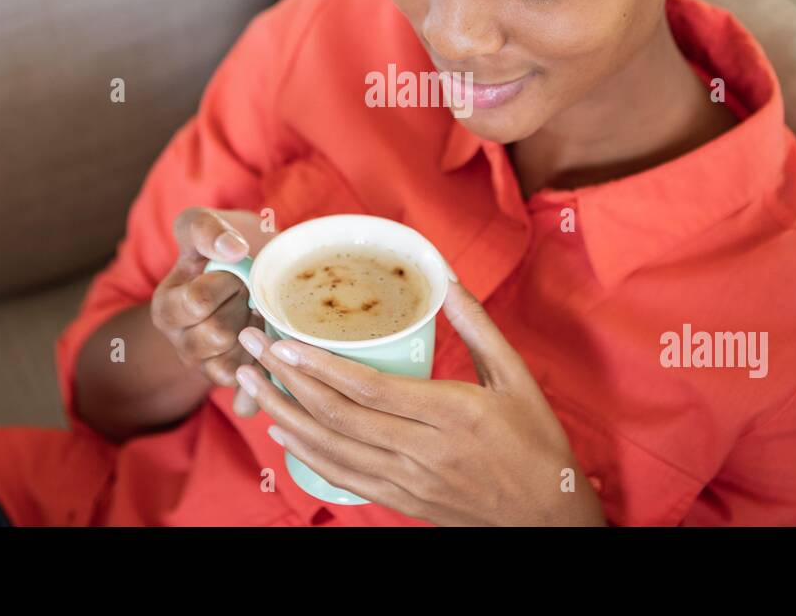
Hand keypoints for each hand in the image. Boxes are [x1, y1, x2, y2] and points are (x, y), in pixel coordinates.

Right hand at [151, 208, 274, 416]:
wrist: (253, 266)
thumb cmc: (225, 245)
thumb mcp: (206, 223)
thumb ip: (206, 228)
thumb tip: (231, 249)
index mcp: (167, 306)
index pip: (194, 303)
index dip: (224, 284)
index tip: (236, 270)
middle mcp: (182, 342)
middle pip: (215, 336)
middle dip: (241, 309)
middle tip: (252, 294)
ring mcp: (208, 366)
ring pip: (232, 367)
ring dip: (256, 339)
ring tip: (262, 316)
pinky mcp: (236, 383)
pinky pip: (247, 397)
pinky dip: (263, 384)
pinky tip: (275, 363)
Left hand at [234, 278, 606, 525]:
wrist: (547, 515)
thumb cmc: (535, 440)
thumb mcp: (516, 377)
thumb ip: (477, 327)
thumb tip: (445, 280)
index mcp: (451, 412)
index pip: (367, 388)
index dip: (317, 365)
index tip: (281, 339)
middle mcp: (423, 450)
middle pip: (337, 415)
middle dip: (285, 379)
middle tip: (249, 347)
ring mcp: (409, 481)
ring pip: (330, 448)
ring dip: (282, 415)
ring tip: (248, 384)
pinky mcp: (403, 501)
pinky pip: (344, 477)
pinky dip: (307, 454)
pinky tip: (282, 430)